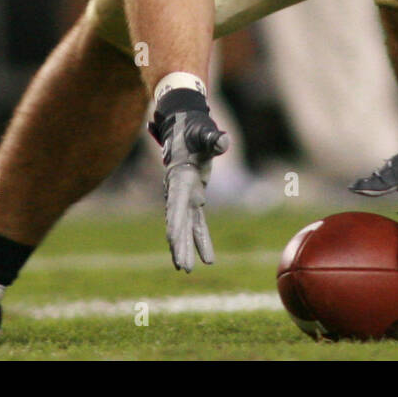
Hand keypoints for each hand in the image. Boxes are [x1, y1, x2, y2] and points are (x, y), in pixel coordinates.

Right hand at [149, 87, 229, 271]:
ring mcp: (185, 196)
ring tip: (188, 269)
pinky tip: (207, 259)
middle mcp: (178, 191)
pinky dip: (200, 240)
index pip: (176, 205)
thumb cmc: (195, 128)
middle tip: (183, 266)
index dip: (175, 224)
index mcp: (180, 178)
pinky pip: (196, 223)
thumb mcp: (204, 132)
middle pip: (177, 222)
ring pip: (185, 227)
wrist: (186, 126)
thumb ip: (213, 139)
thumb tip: (223, 142)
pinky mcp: (193, 198)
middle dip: (179, 244)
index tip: (174, 242)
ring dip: (186, 247)